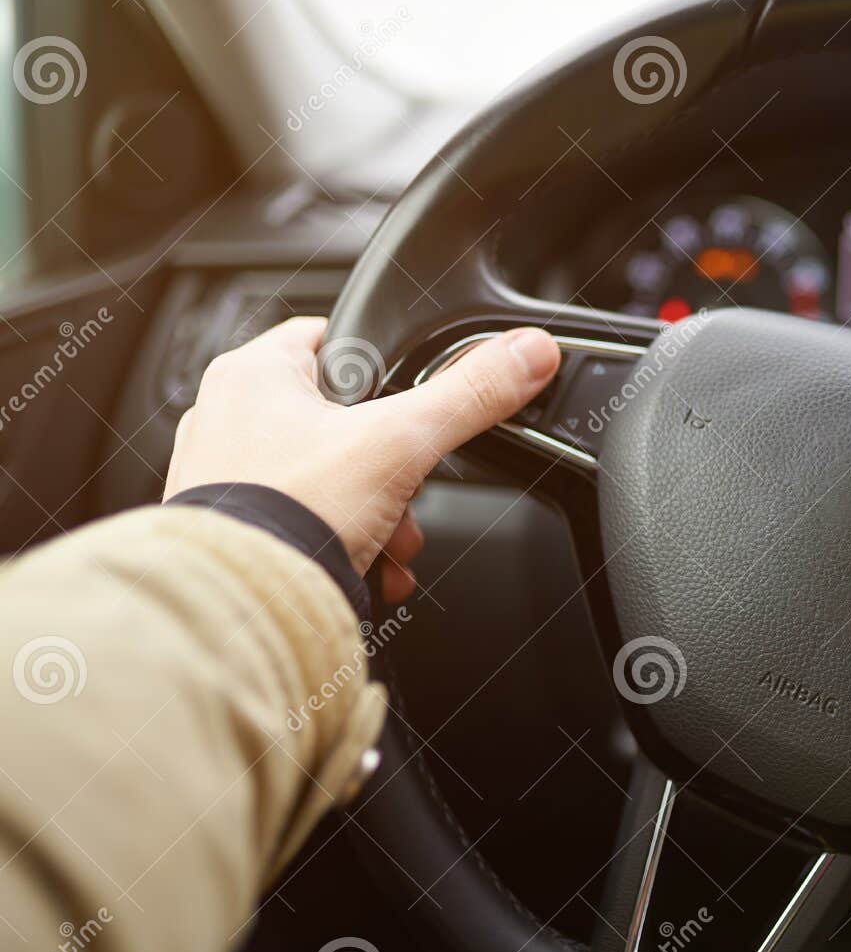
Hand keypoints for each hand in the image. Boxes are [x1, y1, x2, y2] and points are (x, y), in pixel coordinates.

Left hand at [164, 317, 559, 599]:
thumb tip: (526, 353)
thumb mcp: (403, 443)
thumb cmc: (289, 515)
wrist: (246, 612)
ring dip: (376, 511)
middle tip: (410, 489)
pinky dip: (343, 543)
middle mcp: (226, 417)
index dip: (387, 366)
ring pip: (328, 477)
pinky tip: (366, 567)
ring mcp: (223, 476)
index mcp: (254, 373)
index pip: (334, 338)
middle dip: (393, 466)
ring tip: (391, 540)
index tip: (416, 398)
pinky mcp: (232, 529)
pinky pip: (304, 522)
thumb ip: (470, 394)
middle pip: (342, 419)